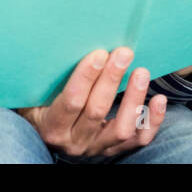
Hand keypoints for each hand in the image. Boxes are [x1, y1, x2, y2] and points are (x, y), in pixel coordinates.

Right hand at [16, 48, 166, 158]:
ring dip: (133, 99)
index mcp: (52, 126)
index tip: (99, 53)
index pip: (71, 101)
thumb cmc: (38, 107)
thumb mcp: (33, 95)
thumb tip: (53, 42)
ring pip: (121, 128)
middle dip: (111, 79)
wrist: (45, 135)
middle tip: (123, 53)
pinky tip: (159, 99)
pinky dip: (152, 121)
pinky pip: (138, 140)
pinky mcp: (114, 149)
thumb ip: (44, 77)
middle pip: (96, 110)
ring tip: (141, 72)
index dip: (85, 77)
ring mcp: (96, 148)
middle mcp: (74, 141)